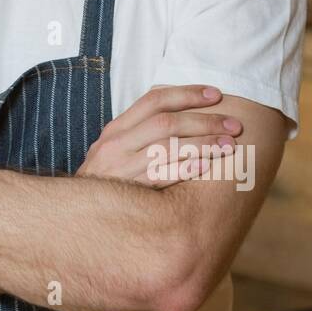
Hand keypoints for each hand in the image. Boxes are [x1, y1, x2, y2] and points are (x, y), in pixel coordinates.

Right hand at [78, 85, 241, 187]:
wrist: (76, 216)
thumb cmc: (106, 181)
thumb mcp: (115, 151)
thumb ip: (140, 134)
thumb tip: (183, 116)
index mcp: (116, 129)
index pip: (154, 100)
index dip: (187, 94)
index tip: (216, 94)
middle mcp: (116, 144)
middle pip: (166, 122)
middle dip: (205, 121)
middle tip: (234, 125)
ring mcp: (120, 168)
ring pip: (167, 147)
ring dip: (203, 143)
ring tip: (229, 145)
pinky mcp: (127, 192)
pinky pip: (159, 176)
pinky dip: (184, 168)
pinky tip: (205, 165)